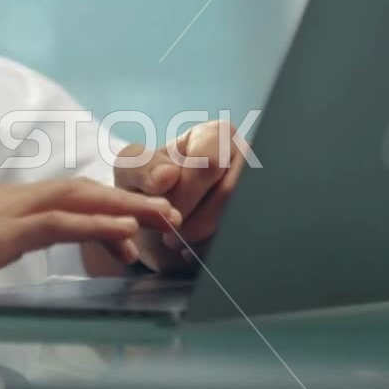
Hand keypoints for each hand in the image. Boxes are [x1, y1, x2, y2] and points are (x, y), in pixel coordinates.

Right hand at [0, 178, 181, 314]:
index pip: (61, 196)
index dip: (102, 203)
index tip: (135, 218)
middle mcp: (6, 199)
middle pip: (81, 188)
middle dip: (129, 197)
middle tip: (169, 211)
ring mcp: (2, 212)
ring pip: (79, 198)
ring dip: (127, 207)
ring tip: (165, 218)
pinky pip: (57, 223)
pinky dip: (97, 223)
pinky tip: (125, 231)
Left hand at [113, 121, 249, 274]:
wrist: (155, 230)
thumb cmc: (146, 191)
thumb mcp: (130, 173)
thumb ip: (139, 166)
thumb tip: (168, 176)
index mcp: (217, 136)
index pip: (210, 162)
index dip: (185, 191)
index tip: (165, 204)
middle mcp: (247, 158)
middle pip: (229, 193)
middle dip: (191, 218)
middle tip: (169, 228)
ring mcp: (257, 192)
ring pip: (236, 220)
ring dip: (199, 237)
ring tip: (177, 238)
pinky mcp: (258, 223)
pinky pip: (241, 241)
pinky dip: (210, 252)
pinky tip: (193, 248)